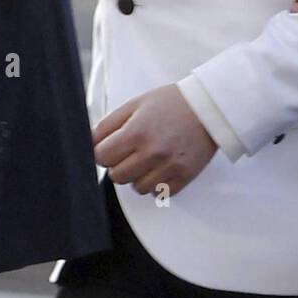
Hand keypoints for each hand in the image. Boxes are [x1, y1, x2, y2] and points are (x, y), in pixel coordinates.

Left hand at [92, 85, 216, 197]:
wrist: (209, 107)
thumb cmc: (172, 103)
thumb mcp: (135, 104)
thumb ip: (108, 125)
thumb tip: (88, 144)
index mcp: (137, 132)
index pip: (101, 157)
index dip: (104, 152)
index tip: (112, 148)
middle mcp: (153, 152)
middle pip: (117, 176)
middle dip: (120, 165)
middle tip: (132, 152)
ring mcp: (170, 166)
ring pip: (137, 188)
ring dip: (139, 176)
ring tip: (150, 159)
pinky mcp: (184, 176)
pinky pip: (159, 194)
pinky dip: (157, 184)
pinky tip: (162, 167)